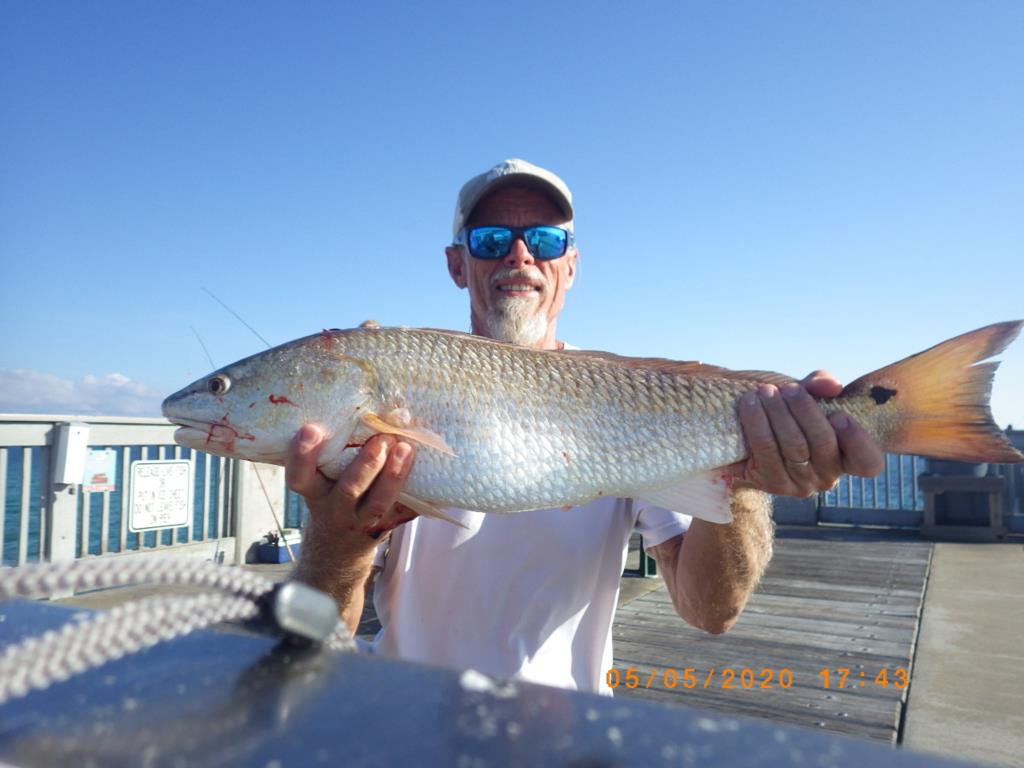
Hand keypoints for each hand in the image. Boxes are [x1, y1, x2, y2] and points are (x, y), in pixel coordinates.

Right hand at [285, 425, 417, 541]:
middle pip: (348, 490)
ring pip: (377, 503)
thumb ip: (337, 447)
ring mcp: (361, 520)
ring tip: (406, 449)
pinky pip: (403, 511)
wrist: (342, 537)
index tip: (312, 429)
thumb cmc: (333, 487)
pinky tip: (428, 472)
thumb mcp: (323, 472)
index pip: (299, 476)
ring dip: (394, 475)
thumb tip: (377, 409)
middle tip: (382, 438)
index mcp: (314, 489)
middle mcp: (334, 508)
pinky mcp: (387, 524)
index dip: (303, 455)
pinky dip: (417, 492)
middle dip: (367, 464)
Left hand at [732, 371, 884, 497]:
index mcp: (848, 457)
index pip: (868, 463)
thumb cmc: (788, 412)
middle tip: (789, 388)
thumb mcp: (808, 395)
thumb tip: (831, 385)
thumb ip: (821, 385)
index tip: (839, 415)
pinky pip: (765, 449)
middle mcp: (828, 476)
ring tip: (765, 391)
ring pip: (793, 445)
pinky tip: (750, 403)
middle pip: (823, 443)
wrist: (745, 432)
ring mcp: (800, 484)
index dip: (858, 441)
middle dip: (805, 410)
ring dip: (777, 412)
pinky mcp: (772, 483)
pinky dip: (756, 422)